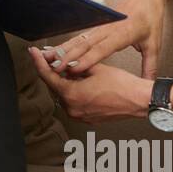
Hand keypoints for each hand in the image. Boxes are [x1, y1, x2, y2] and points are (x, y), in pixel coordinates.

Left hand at [28, 46, 152, 123]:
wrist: (139, 101)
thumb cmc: (122, 84)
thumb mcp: (95, 68)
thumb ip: (74, 65)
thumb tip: (62, 62)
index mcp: (71, 95)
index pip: (48, 76)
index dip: (38, 62)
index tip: (33, 53)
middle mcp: (72, 108)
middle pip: (55, 86)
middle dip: (53, 72)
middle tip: (50, 57)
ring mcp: (79, 115)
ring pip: (64, 95)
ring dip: (64, 82)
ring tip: (69, 68)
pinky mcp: (87, 118)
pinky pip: (75, 103)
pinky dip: (74, 92)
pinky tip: (79, 82)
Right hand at [50, 0, 165, 78]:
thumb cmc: (151, 16)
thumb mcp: (154, 43)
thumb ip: (150, 65)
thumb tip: (148, 84)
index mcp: (124, 32)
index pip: (103, 48)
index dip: (87, 59)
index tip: (74, 69)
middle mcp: (108, 28)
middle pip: (84, 43)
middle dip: (67, 56)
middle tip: (52, 67)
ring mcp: (101, 25)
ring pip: (78, 39)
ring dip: (62, 49)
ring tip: (46, 58)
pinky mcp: (97, 24)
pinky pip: (79, 36)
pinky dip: (66, 44)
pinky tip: (55, 51)